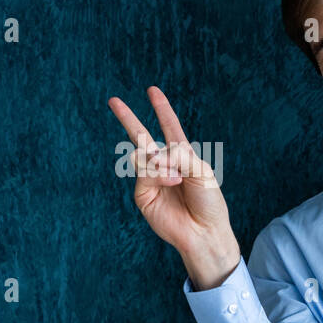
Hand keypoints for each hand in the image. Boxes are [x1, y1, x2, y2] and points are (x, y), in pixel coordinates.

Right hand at [108, 87, 232, 254]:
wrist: (204, 231)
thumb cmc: (209, 202)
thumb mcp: (201, 172)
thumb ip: (180, 156)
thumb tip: (153, 152)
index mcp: (182, 156)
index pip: (170, 127)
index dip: (162, 109)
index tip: (153, 91)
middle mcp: (164, 165)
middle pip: (141, 136)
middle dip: (128, 118)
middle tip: (113, 100)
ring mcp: (151, 178)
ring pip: (144, 156)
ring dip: (162, 163)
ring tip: (177, 177)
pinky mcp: (143, 193)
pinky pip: (144, 173)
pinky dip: (159, 174)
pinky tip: (173, 181)